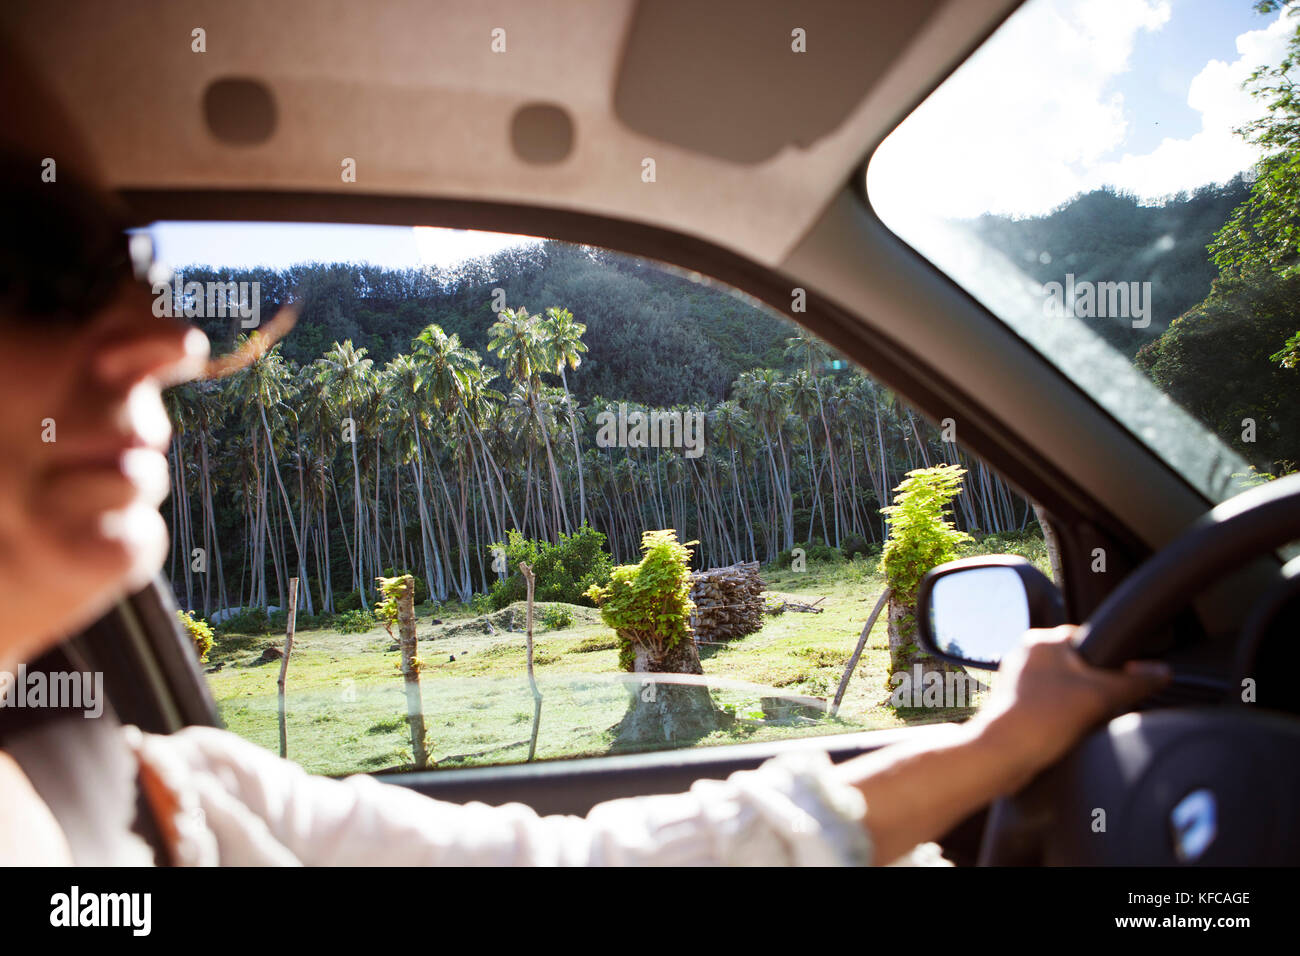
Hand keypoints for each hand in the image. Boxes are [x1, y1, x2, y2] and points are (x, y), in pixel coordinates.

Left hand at [971, 625, 1171, 788]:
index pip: (1089, 638)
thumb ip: (1136, 681)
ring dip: (1076, 704)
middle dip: (1093, 687)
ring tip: (1077, 721)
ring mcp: (1015, 680)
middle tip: (1096, 707)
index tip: (1117, 681)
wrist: (1002, 754)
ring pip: (1062, 687)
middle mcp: (1024, 655)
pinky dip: (1059, 717)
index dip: (1110, 661)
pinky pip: (1047, 706)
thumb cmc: (1042, 719)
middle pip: (1078, 666)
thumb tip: (1161, 672)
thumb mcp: (1102, 696)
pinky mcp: (1011, 705)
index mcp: (1042, 640)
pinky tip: (1062, 732)